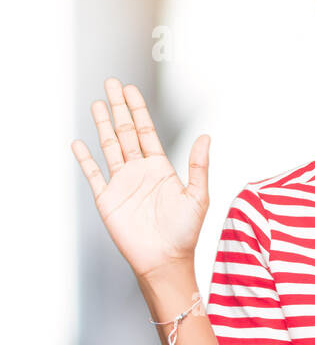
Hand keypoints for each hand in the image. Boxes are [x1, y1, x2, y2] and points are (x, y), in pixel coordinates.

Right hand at [71, 78, 210, 279]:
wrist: (165, 260)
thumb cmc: (185, 232)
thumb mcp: (198, 196)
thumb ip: (198, 166)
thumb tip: (206, 137)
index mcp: (161, 168)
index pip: (147, 132)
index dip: (138, 111)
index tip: (131, 90)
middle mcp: (140, 172)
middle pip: (126, 133)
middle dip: (118, 109)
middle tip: (112, 84)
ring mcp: (122, 184)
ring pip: (109, 147)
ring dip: (102, 126)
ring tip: (97, 103)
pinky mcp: (108, 199)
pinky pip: (93, 174)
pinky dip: (85, 158)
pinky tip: (79, 143)